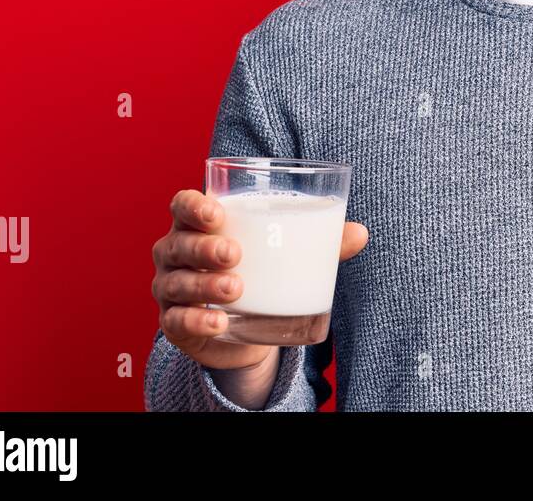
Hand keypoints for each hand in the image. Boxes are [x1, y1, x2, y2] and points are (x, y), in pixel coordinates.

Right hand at [151, 188, 369, 370]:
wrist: (249, 327)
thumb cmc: (264, 270)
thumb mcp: (287, 253)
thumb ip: (320, 241)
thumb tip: (360, 233)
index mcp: (199, 225)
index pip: (182, 205)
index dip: (193, 206)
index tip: (217, 213)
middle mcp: (176, 253)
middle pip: (179, 244)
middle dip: (204, 248)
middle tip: (235, 253)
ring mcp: (171, 289)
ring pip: (177, 283)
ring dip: (205, 286)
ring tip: (236, 289)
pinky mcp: (176, 324)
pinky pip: (177, 322)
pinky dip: (197, 321)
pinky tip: (219, 323)